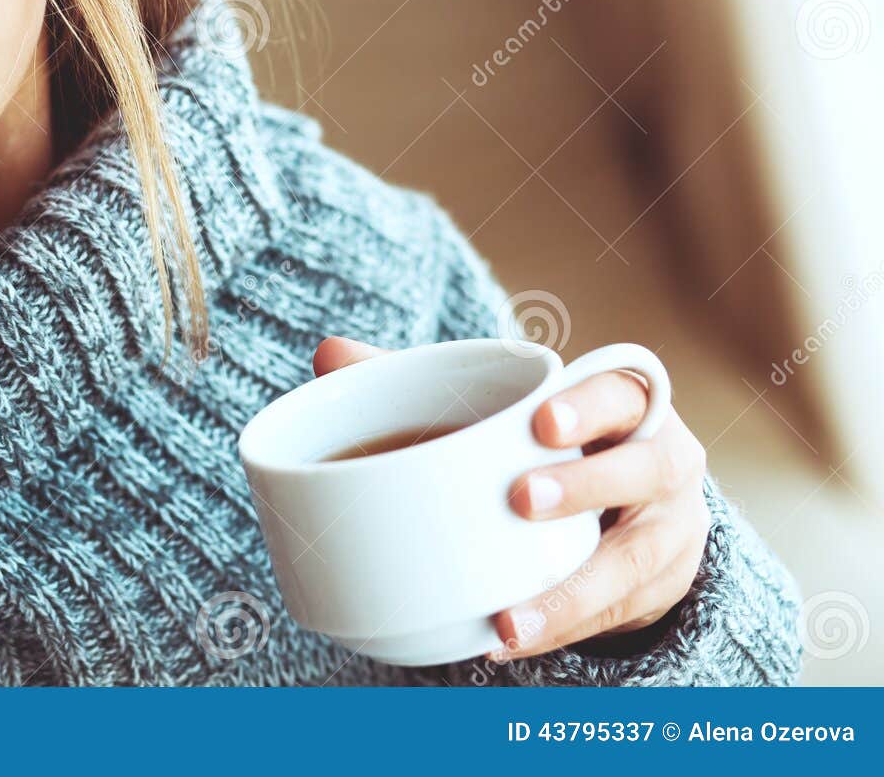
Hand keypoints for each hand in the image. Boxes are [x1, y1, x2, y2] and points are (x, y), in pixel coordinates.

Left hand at [311, 337, 709, 661]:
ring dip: (569, 593)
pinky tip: (504, 641)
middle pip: (645, 469)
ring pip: (633, 561)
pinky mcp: (655, 588)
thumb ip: (422, 376)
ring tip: (508, 620)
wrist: (631, 506)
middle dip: (585, 487)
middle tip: (519, 498)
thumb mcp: (502, 402)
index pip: (622, 390)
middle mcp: (663, 460)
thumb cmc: (547, 441)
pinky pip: (612, 614)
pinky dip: (557, 628)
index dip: (588, 405)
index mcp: (627, 402)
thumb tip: (329, 355)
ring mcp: (668, 530)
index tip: (540, 422)